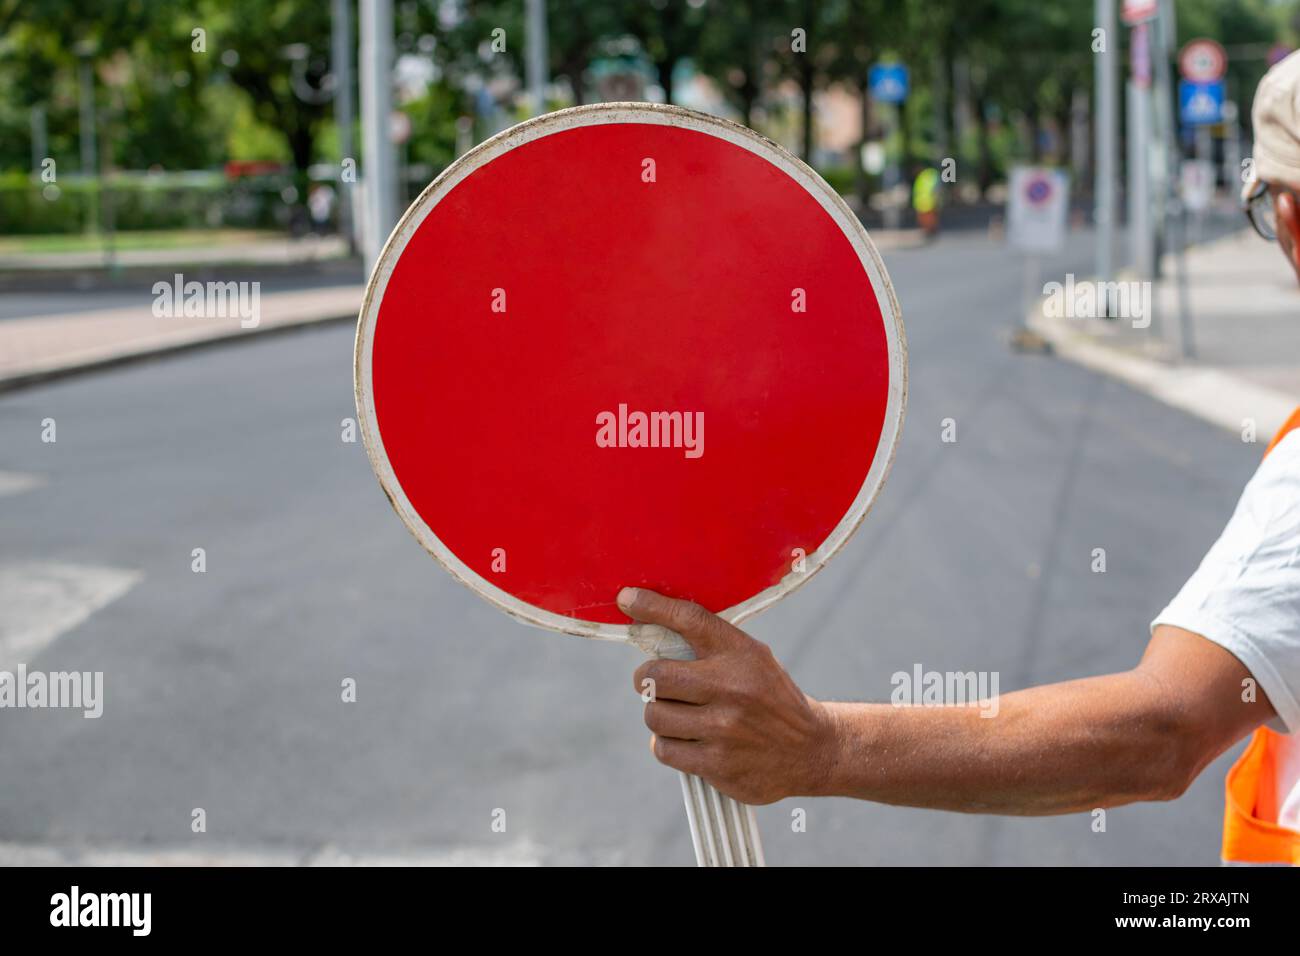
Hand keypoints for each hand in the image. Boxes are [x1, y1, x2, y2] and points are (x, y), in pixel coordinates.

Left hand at [621, 586, 833, 804]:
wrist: (811, 751)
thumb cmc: (769, 698)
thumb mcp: (752, 659)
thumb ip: (709, 646)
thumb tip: (648, 626)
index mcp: (741, 653)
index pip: (689, 619)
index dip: (652, 606)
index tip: (627, 599)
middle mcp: (732, 688)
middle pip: (654, 676)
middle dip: (647, 680)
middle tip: (657, 684)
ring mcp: (724, 729)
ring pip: (654, 716)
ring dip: (660, 716)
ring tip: (681, 716)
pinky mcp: (717, 764)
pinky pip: (664, 750)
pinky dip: (669, 746)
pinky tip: (690, 740)